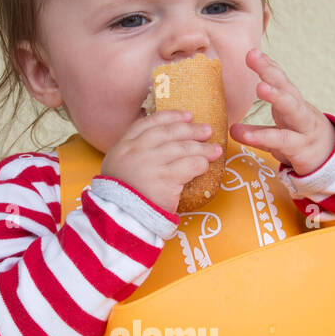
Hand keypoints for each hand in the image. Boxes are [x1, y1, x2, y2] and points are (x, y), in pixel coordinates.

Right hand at [100, 111, 221, 214]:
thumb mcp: (119, 168)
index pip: (148, 123)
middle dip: (190, 129)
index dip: (170, 117)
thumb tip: (163, 141)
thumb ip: (135, 153)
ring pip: (182, 148)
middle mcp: (137, 151)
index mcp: (123, 146)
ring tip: (215, 150)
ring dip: (202, 148)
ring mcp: (151, 164)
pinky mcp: (165, 180)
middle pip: (168, 133)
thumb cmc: (123, 198)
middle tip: (207, 131)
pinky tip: (206, 166)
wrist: (121, 220)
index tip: (187, 115)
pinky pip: (189, 166)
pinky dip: (200, 164)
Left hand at [229, 48, 334, 174]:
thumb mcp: (280, 134)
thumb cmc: (301, 143)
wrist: (330, 162)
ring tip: (260, 87)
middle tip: (252, 56)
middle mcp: (300, 111)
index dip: (267, 65)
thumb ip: (258, 130)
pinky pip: (282, 141)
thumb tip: (232, 128)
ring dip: (277, 97)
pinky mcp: (302, 148)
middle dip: (270, 71)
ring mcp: (303, 129)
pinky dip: (264, 137)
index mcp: (292, 103)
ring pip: (292, 109)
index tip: (252, 53)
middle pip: (287, 87)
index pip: (280, 80)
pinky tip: (246, 135)